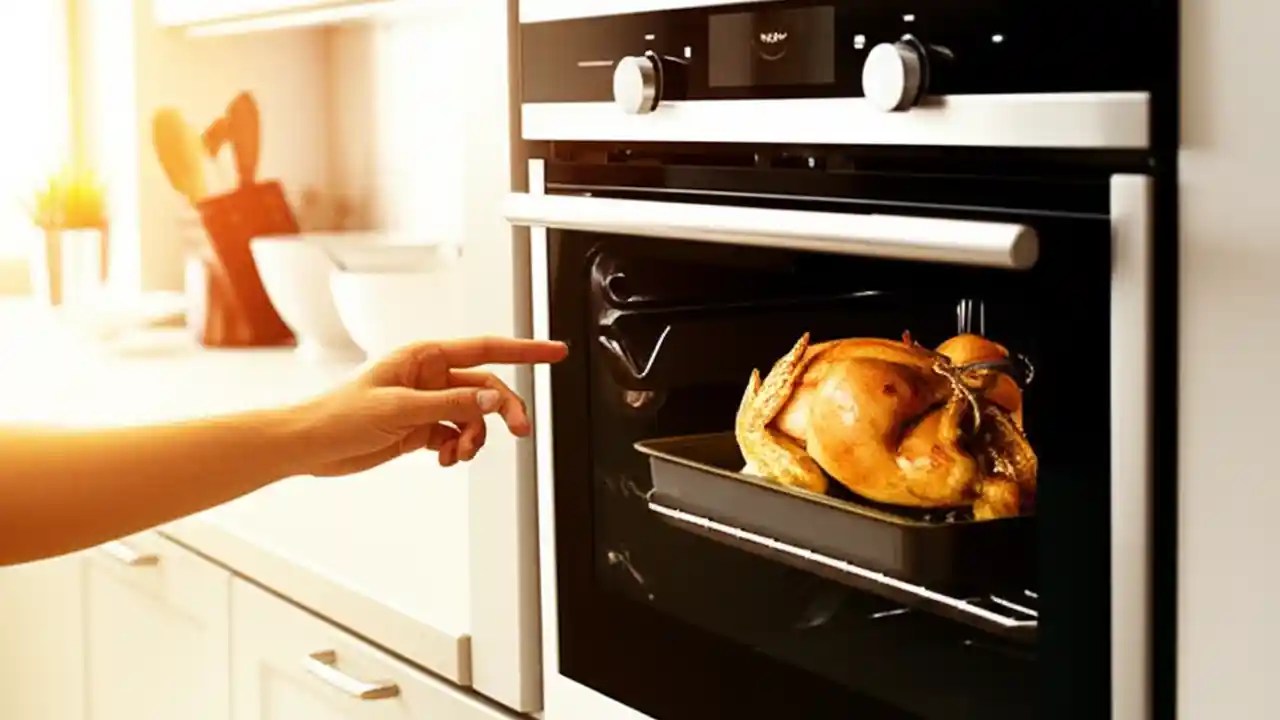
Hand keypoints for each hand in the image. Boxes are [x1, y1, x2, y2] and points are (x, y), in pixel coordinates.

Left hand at [291, 336, 567, 476]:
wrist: (311, 445)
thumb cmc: (341, 415)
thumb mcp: (401, 408)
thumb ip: (452, 404)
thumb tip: (492, 399)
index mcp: (426, 357)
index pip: (487, 349)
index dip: (525, 350)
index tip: (554, 352)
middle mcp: (430, 376)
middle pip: (486, 389)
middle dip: (503, 411)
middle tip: (519, 431)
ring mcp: (427, 402)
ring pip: (473, 416)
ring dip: (475, 437)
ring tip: (461, 453)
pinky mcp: (420, 427)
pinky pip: (456, 435)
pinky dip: (457, 449)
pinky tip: (445, 458)